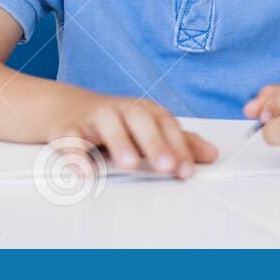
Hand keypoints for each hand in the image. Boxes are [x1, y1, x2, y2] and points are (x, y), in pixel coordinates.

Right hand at [49, 93, 217, 179]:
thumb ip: (180, 142)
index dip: (178, 145)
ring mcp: (94, 118)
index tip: (186, 169)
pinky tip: (85, 171)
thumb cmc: (116, 121)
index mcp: (144, 110)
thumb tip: (212, 155)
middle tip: (166, 166)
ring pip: (107, 124)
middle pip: (140, 120)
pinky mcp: (67, 129)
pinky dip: (76, 154)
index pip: (166, 124)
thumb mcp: (149, 129)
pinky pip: (70, 139)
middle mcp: (121, 110)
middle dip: (155, 142)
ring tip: (129, 164)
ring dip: (119, 142)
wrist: (67, 108)